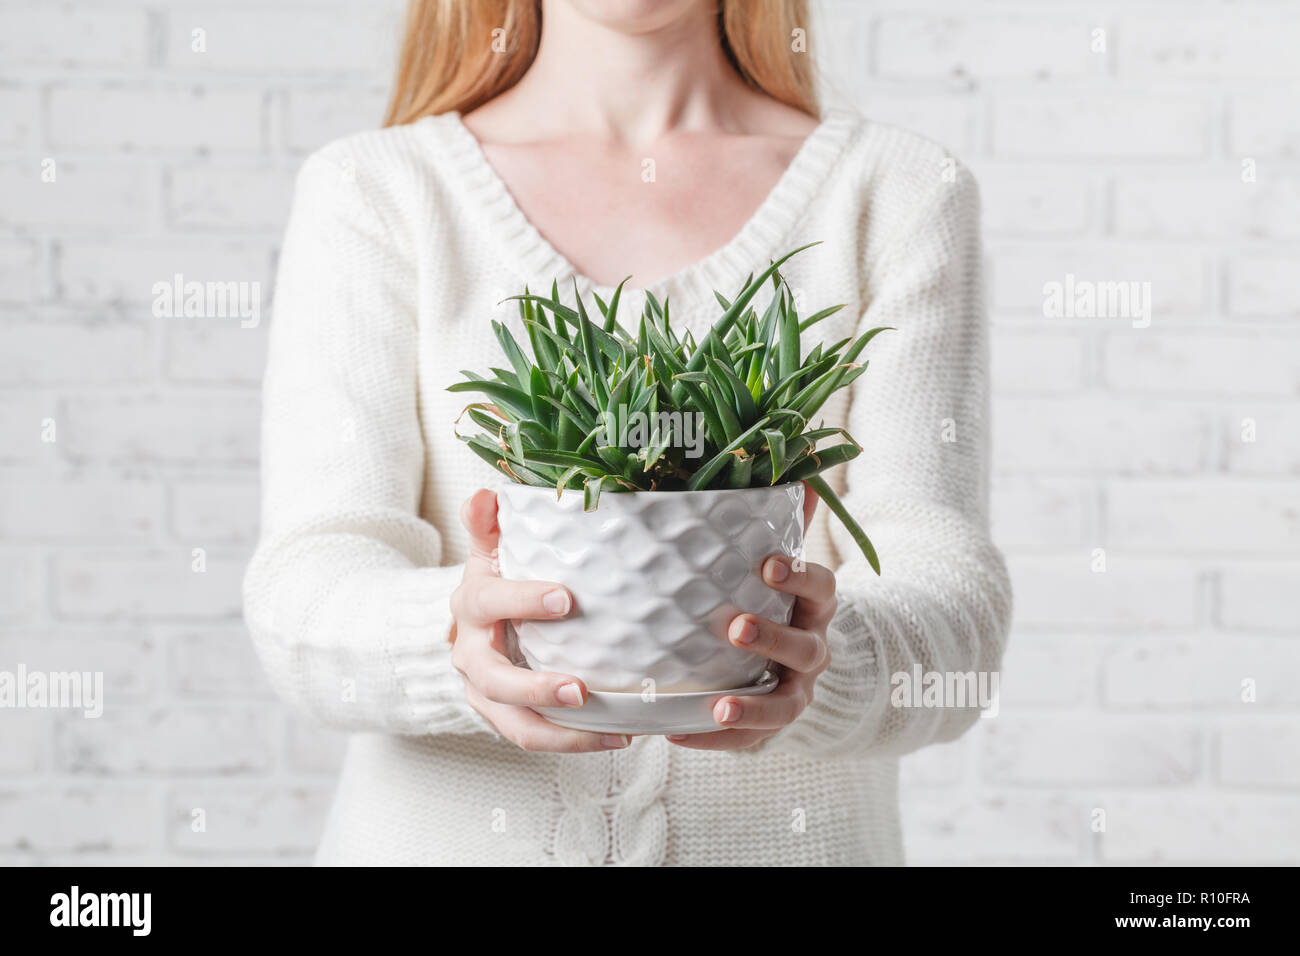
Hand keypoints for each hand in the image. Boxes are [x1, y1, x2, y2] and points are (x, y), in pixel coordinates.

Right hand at [449, 488, 631, 752]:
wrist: (470, 629)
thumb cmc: (495, 585)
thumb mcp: (489, 552)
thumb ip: (489, 525)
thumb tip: (485, 495)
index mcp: (470, 606)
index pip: (489, 601)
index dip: (523, 600)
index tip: (566, 599)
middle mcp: (470, 655)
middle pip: (494, 680)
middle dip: (535, 688)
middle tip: (579, 690)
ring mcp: (484, 694)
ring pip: (514, 724)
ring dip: (562, 733)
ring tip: (612, 731)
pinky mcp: (503, 719)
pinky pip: (534, 738)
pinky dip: (574, 743)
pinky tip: (617, 736)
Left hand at [666, 484, 833, 750]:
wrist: (790, 659)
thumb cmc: (768, 595)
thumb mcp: (772, 559)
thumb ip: (775, 514)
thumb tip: (784, 461)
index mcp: (815, 605)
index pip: (821, 587)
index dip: (799, 576)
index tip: (767, 564)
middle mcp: (813, 648)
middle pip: (807, 647)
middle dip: (773, 637)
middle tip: (734, 627)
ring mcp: (796, 691)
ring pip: (787, 703)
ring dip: (753, 706)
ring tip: (720, 706)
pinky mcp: (770, 724)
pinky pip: (748, 740)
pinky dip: (716, 740)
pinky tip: (677, 734)